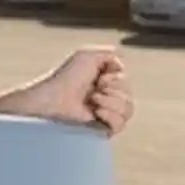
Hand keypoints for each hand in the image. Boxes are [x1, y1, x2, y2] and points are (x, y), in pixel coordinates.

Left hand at [18, 46, 132, 135]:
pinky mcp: (101, 129)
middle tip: (95, 90)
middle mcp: (106, 99)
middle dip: (114, 90)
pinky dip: (111, 115)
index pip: (126, 82)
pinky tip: (97, 112)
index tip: (100, 78)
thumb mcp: (88, 55)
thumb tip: (121, 66)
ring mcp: (104, 115)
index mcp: (104, 82)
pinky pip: (120, 124)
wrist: (56, 98)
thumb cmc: (68, 77)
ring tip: (93, 100)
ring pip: (127, 110)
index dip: (117, 79)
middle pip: (129, 96)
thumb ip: (109, 54)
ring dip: (112, 102)